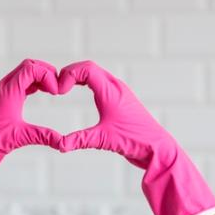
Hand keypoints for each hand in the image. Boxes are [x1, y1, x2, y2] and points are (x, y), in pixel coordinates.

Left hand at [0, 59, 61, 214]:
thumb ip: (43, 136)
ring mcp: (2, 98)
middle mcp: (4, 92)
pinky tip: (41, 94)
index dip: (46, 74)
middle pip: (26, 67)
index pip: (29, 69)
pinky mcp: (2, 106)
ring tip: (52, 89)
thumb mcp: (19, 138)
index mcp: (7, 94)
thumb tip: (64, 141)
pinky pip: (20, 87)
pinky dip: (32, 85)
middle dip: (44, 71)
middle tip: (57, 86)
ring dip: (38, 77)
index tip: (56, 91)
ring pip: (22, 76)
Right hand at [57, 61, 214, 214]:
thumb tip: (59, 145)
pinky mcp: (121, 99)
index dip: (69, 74)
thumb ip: (79, 140)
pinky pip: (101, 82)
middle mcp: (116, 87)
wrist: (157, 147)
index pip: (86, 69)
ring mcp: (119, 92)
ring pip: (96, 73)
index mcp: (111, 91)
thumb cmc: (134, 140)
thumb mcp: (102, 140)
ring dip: (79, 76)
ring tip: (64, 87)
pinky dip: (87, 81)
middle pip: (89, 67)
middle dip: (70, 73)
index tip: (59, 91)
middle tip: (57, 86)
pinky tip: (79, 91)